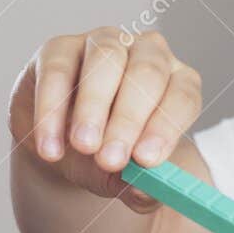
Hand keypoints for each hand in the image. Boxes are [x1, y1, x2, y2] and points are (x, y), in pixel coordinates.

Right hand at [8, 28, 201, 211]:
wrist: (62, 149)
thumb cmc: (107, 155)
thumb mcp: (126, 178)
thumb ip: (141, 185)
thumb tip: (143, 189)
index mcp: (176, 81)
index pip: (183, 96)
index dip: (167, 127)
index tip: (147, 160)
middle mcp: (146, 53)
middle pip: (147, 73)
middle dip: (129, 119)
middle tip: (111, 158)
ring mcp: (103, 43)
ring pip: (105, 60)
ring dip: (93, 107)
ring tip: (83, 146)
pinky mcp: (58, 49)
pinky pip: (57, 70)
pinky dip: (52, 110)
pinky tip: (50, 147)